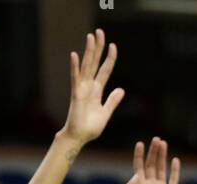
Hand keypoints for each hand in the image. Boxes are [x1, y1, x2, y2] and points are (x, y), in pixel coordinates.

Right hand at [60, 30, 123, 148]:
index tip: (113, 46)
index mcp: (97, 90)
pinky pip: (75, 79)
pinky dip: (74, 67)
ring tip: (90, 37)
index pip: (105, 70)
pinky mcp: (76, 95)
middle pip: (94, 63)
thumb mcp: (106, 113)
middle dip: (98, 48)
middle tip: (99, 32)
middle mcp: (89, 86)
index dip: (109, 58)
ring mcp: (82, 89)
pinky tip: (74, 55)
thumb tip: (121, 90)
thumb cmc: (90, 127)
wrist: (79, 138)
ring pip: (86, 66)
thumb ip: (113, 101)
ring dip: (88, 52)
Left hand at [124, 138, 179, 183]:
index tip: (140, 144)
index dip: (139, 155)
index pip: (139, 167)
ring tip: (163, 143)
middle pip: (150, 165)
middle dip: (153, 152)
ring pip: (161, 168)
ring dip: (162, 156)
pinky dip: (174, 170)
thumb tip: (135, 175)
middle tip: (156, 139)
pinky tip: (175, 160)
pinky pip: (172, 179)